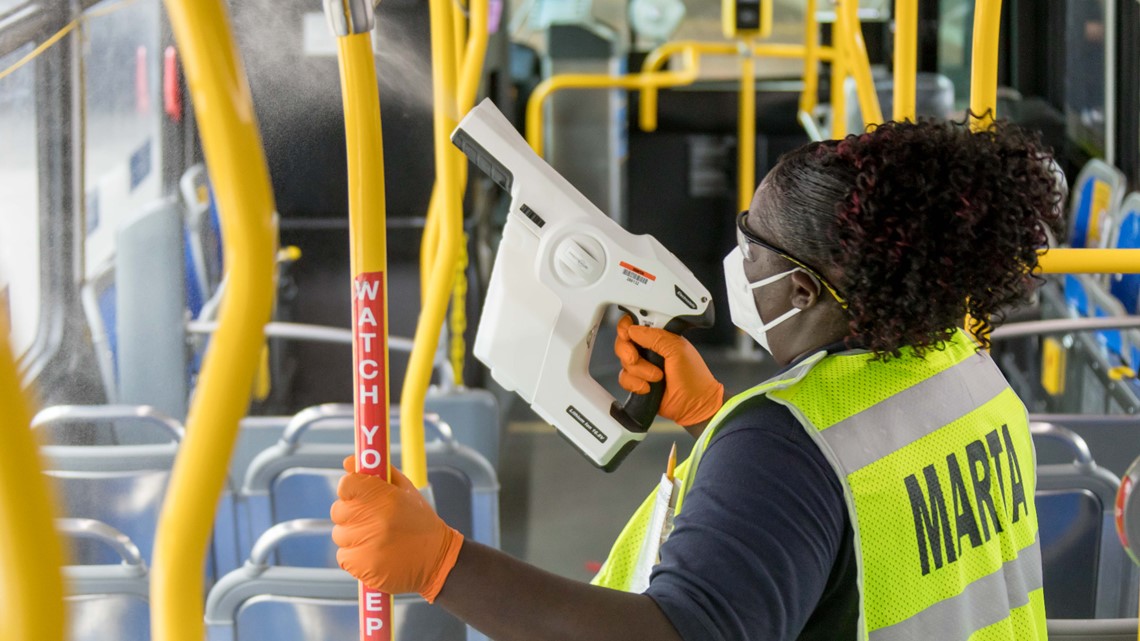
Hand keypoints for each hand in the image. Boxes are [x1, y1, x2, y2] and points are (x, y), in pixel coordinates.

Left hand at [331, 456, 463, 601]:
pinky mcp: (361, 566)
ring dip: (353, 536)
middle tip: (371, 519)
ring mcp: (366, 545)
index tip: (359, 494)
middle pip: (339, 510)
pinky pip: (343, 556)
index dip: (351, 489)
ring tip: (376, 538)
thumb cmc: (419, 521)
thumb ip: (377, 472)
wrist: (436, 559)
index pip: (347, 485)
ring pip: (340, 534)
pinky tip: (373, 554)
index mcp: (385, 497)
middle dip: (352, 513)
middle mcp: (374, 520)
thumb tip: (348, 461)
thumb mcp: (405, 490)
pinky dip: (354, 556)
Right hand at [614, 315, 723, 426]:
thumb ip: (656, 337)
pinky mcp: (638, 381)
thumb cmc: (694, 378)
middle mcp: (649, 349)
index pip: (635, 324)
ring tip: (656, 377)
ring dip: (639, 372)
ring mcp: (643, 365)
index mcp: (660, 336)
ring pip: (623, 362)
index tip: (627, 336)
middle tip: (636, 358)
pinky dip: (635, 384)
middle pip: (623, 342)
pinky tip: (649, 388)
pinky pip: (624, 379)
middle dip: (628, 352)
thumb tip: (633, 330)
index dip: (626, 328)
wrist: (693, 405)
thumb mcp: (677, 350)